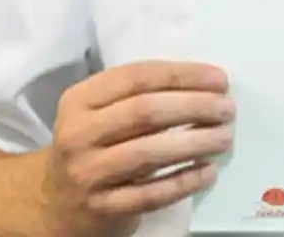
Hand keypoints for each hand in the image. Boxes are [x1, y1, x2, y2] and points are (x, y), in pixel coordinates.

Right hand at [42, 61, 234, 236]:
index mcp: (79, 100)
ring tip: (224, 137)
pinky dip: (184, 181)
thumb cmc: (94, 144)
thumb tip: (205, 84)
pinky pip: (151, 194)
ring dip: (195, 143)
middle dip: (195, 106)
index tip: (219, 79)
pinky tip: (207, 171)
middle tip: (227, 108)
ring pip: (150, 153)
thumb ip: (140, 94)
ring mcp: (88, 173)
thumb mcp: (100, 111)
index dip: (183, 75)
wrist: (56, 200)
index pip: (137, 77)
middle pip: (146, 112)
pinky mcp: (102, 208)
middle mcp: (78, 134)